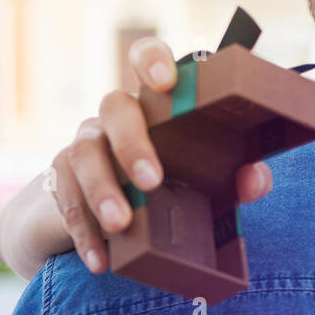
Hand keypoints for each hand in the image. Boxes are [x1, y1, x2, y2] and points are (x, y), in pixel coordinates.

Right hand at [0, 36, 272, 276]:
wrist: (111, 216)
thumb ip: (238, 176)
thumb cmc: (175, 182)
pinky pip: (64, 199)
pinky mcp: (60, 180)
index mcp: (155, 103)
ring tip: (121, 224)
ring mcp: (84, 144)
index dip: (152, 60)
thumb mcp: (210, 180)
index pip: (145, 56)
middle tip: (152, 181)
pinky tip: (101, 258)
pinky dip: (83, 231)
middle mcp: (116, 117)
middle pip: (113, 107)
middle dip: (132, 144)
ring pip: (81, 153)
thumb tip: (254, 179)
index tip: (166, 81)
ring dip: (101, 190)